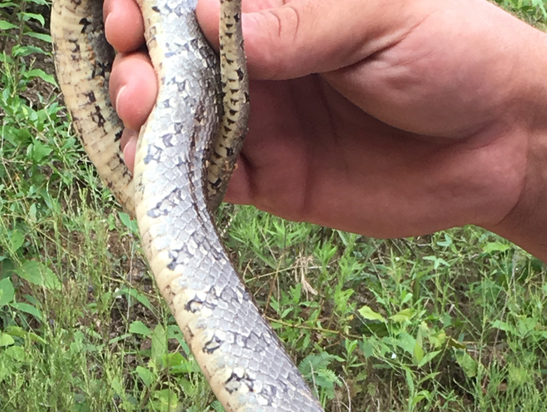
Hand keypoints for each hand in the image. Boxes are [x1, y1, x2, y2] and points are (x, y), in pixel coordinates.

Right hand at [105, 0, 546, 257]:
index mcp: (281, 11)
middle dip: (136, 63)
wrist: (496, 144)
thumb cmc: (451, 52)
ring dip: (144, 120)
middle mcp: (259, 65)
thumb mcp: (380, 16)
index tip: (128, 14)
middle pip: (172, 63)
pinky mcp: (271, 181)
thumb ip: (300, 23)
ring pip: (178, 122)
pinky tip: (154, 169)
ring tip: (138, 113)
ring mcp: (261, 124)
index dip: (150, 8)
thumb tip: (209, 24)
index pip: (196, 6)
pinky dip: (175, 177)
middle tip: (135, 74)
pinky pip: (210, 180)